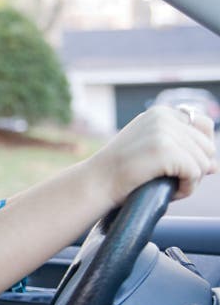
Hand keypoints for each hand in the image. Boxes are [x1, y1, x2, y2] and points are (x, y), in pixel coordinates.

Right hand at [86, 105, 216, 204]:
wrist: (97, 182)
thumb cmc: (121, 171)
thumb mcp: (150, 150)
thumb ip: (181, 149)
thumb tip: (215, 166)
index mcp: (159, 112)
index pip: (203, 125)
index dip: (198, 149)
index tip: (179, 164)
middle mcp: (163, 116)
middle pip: (207, 146)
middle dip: (194, 167)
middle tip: (169, 179)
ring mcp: (163, 131)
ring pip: (204, 162)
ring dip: (190, 181)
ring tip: (166, 185)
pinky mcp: (165, 150)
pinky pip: (196, 174)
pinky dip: (187, 189)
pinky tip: (169, 192)